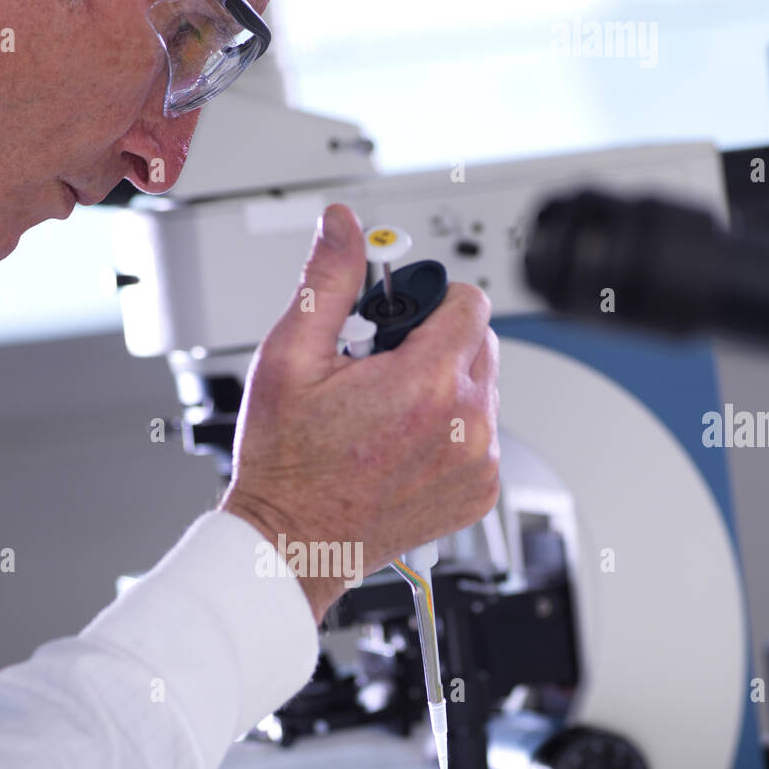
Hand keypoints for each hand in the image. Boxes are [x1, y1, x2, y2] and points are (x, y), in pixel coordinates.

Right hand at [220, 203, 499, 621]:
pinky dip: (450, 433)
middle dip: (433, 343)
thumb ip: (328, 282)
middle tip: (377, 372)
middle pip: (479, 342)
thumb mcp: (290, 357)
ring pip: (481, 390)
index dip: (427, 300)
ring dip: (443, 388)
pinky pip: (481, 437)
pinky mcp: (480, 492)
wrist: (292, 543)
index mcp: (426, 386)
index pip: (469, 302)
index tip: (391, 323)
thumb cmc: (286, 464)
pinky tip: (400, 446)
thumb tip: (345, 225)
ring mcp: (479, 464)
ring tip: (384, 415)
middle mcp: (466, 427)